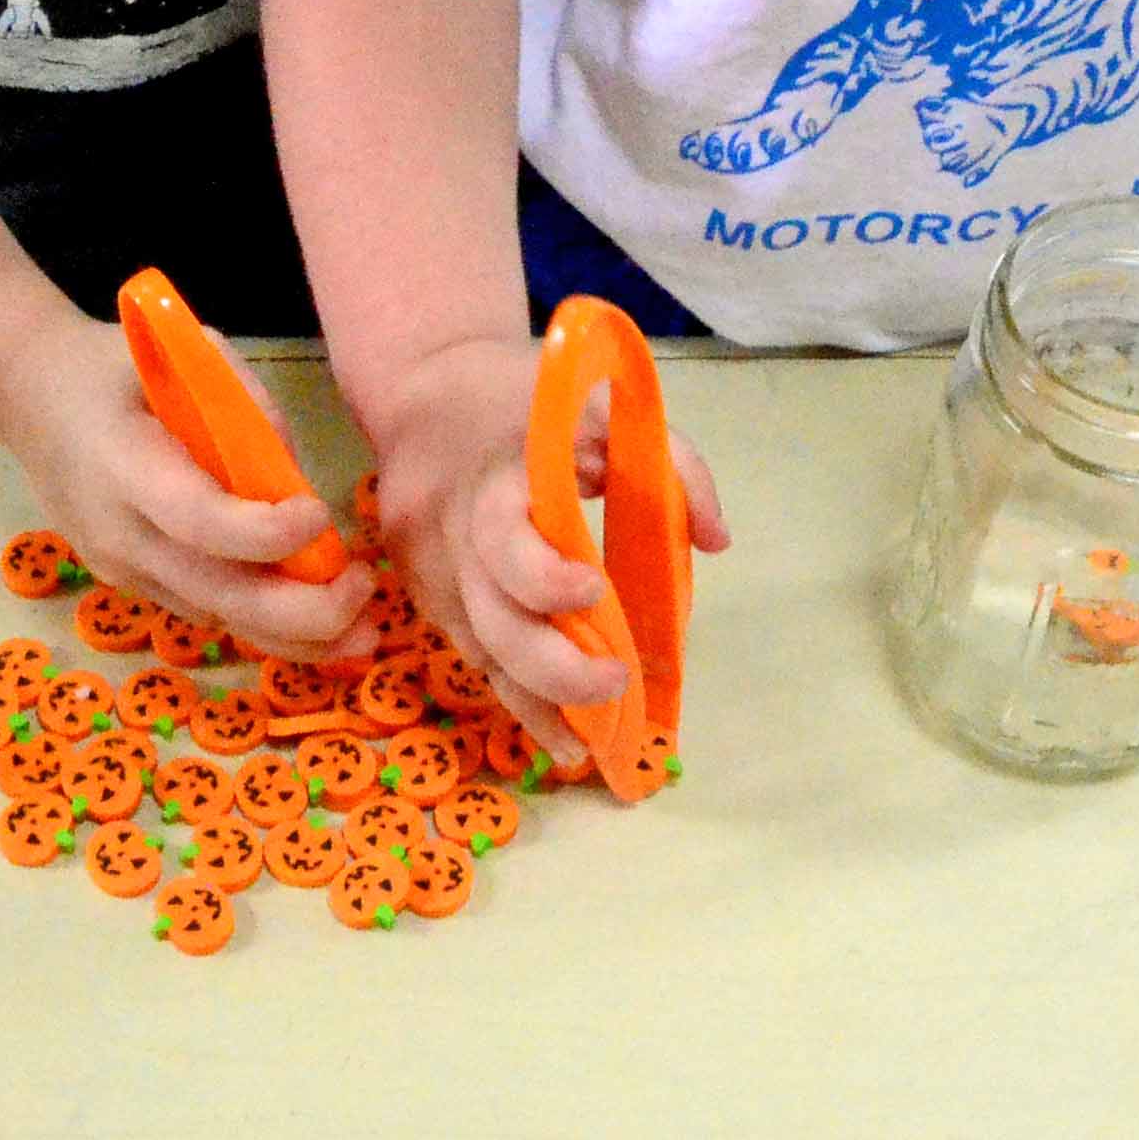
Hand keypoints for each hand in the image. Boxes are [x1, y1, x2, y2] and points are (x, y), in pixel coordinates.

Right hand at [0, 310, 373, 659]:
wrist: (27, 397)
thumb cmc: (113, 365)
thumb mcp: (183, 349)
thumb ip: (244, 402)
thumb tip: (296, 473)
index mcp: (123, 467)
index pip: (198, 520)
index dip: (264, 534)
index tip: (319, 516)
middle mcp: (120, 533)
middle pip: (217, 595)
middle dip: (301, 612)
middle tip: (364, 593)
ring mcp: (123, 568)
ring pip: (217, 619)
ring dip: (295, 635)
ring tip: (363, 627)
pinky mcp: (134, 584)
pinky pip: (207, 611)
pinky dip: (265, 625)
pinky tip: (319, 622)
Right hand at [369, 335, 728, 761]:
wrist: (423, 395)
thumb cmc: (525, 399)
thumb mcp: (604, 402)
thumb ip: (670, 462)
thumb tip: (715, 541)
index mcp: (495, 481)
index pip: (504, 540)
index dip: (542, 575)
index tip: (593, 590)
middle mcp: (455, 536)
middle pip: (491, 622)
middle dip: (551, 668)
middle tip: (615, 683)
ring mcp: (435, 575)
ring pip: (479, 656)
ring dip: (534, 704)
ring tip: (591, 744)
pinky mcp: (430, 600)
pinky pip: (473, 658)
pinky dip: (517, 699)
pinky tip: (562, 735)